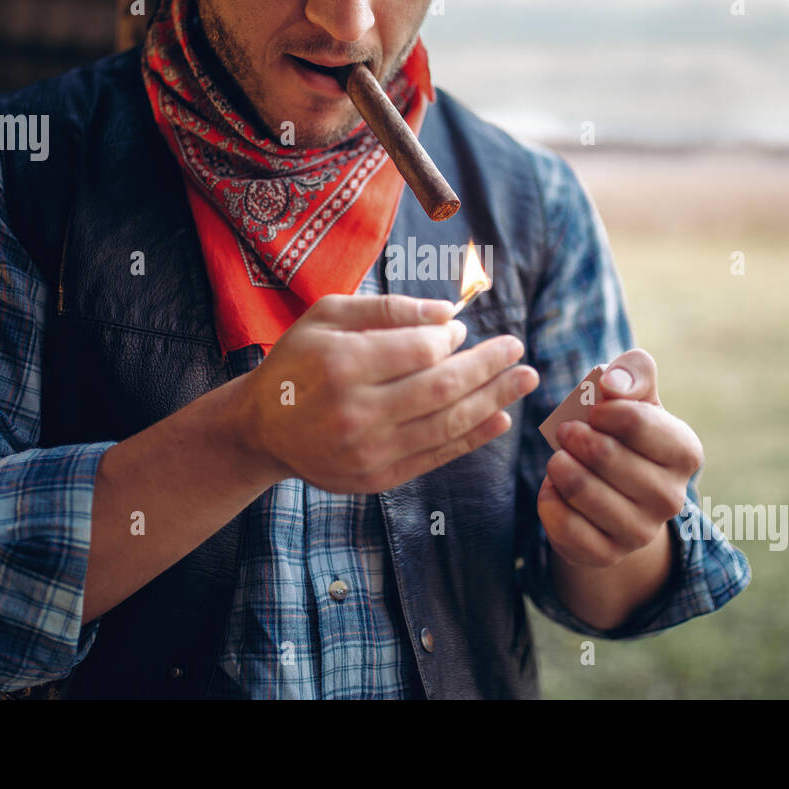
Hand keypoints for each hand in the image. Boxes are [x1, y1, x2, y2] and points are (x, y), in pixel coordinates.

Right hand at [235, 293, 538, 493]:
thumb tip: (449, 314)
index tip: (461, 330)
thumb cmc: (299, 360)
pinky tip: (500, 417)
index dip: (451, 338)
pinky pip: (436, 456)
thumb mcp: (328, 315)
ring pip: (446, 424)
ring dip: (493, 400)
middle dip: (488, 366)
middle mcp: (355, 412)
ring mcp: (367, 452)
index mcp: (341, 365)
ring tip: (525, 379)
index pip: (418, 350)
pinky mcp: (376, 479)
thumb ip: (386, 308)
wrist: (262, 428)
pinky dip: (472, 438)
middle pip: (441, 389)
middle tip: (518, 348)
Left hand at [537, 348, 702, 567]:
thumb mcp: (635, 396)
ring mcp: (640, 532)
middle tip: (566, 432)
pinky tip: (554, 489)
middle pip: (604, 455)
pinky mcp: (606, 554)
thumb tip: (608, 383)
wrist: (619, 495)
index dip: (603, 410)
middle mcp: (671, 498)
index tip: (592, 410)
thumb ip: (632, 372)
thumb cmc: (626, 434)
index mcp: (684, 452)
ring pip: (580, 489)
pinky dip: (549, 499)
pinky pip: (562, 524)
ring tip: (559, 458)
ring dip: (559, 466)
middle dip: (573, 436)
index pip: (637, 421)